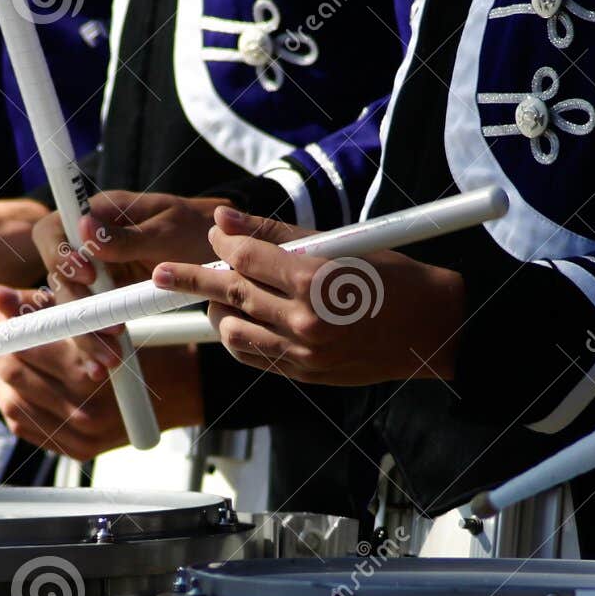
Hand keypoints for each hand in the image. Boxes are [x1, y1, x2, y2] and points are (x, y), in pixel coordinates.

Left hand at [0, 284, 203, 459]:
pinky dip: (13, 399)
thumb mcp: (102, 315)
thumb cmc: (150, 343)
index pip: (22, 348)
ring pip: (12, 404)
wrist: (185, 389)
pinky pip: (25, 426)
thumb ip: (47, 305)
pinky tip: (13, 377)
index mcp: (93, 372)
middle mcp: (84, 411)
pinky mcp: (76, 451)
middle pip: (12, 376)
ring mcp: (79, 437)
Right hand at [35, 191, 228, 367]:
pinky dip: (95, 344)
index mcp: (98, 215)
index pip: (54, 231)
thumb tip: (84, 227)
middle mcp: (88, 245)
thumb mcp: (167, 231)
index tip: (88, 277)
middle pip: (59, 277)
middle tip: (111, 329)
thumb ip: (127, 236)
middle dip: (77, 308)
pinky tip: (102, 364)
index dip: (60, 255)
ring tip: (111, 358)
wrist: (219, 249)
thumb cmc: (195, 228)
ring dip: (86, 335)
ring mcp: (95, 272)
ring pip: (71, 306)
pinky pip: (90, 322)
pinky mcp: (105, 297)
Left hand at [149, 207, 465, 385]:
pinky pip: (251, 356)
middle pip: (230, 294)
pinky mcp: (304, 375)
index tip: (216, 231)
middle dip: (192, 278)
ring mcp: (304, 354)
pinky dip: (237, 336)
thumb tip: (223, 220)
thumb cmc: (394, 279)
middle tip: (161, 272)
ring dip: (218, 310)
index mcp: (318, 282)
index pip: (246, 258)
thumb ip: (277, 235)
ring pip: (232, 331)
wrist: (433, 332)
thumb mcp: (341, 244)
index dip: (224, 242)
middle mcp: (307, 322)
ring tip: (217, 294)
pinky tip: (238, 319)